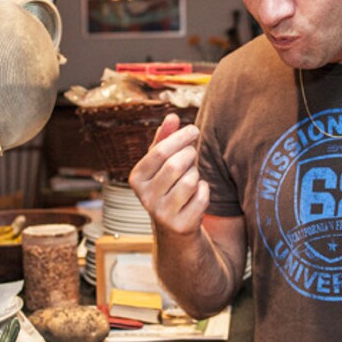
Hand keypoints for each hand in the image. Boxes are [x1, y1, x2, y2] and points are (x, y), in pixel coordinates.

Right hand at [128, 113, 209, 237]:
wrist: (175, 224)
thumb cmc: (170, 183)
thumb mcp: (164, 161)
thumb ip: (166, 137)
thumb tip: (172, 116)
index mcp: (136, 178)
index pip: (159, 152)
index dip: (180, 137)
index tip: (194, 129)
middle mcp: (145, 198)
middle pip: (175, 165)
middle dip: (190, 155)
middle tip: (193, 153)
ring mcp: (162, 214)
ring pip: (190, 181)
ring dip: (196, 174)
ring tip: (192, 176)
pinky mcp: (180, 225)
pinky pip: (202, 197)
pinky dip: (204, 190)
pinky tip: (197, 193)